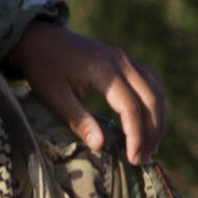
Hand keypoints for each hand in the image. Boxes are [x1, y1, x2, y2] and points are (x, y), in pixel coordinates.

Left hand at [5, 24, 163, 163]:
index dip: (136, 135)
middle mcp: (121, 62)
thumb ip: (79, 120)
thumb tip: (100, 146)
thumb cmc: (43, 68)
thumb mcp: (55, 97)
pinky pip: (150, 82)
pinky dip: (154, 104)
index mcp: (103, 71)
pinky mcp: (125, 61)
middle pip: (151, 98)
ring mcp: (125, 59)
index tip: (133, 159)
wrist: (40, 39)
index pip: (131, 107)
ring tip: (151, 147)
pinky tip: (149, 124)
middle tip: (144, 159)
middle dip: (152, 131)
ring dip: (158, 119)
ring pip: (156, 89)